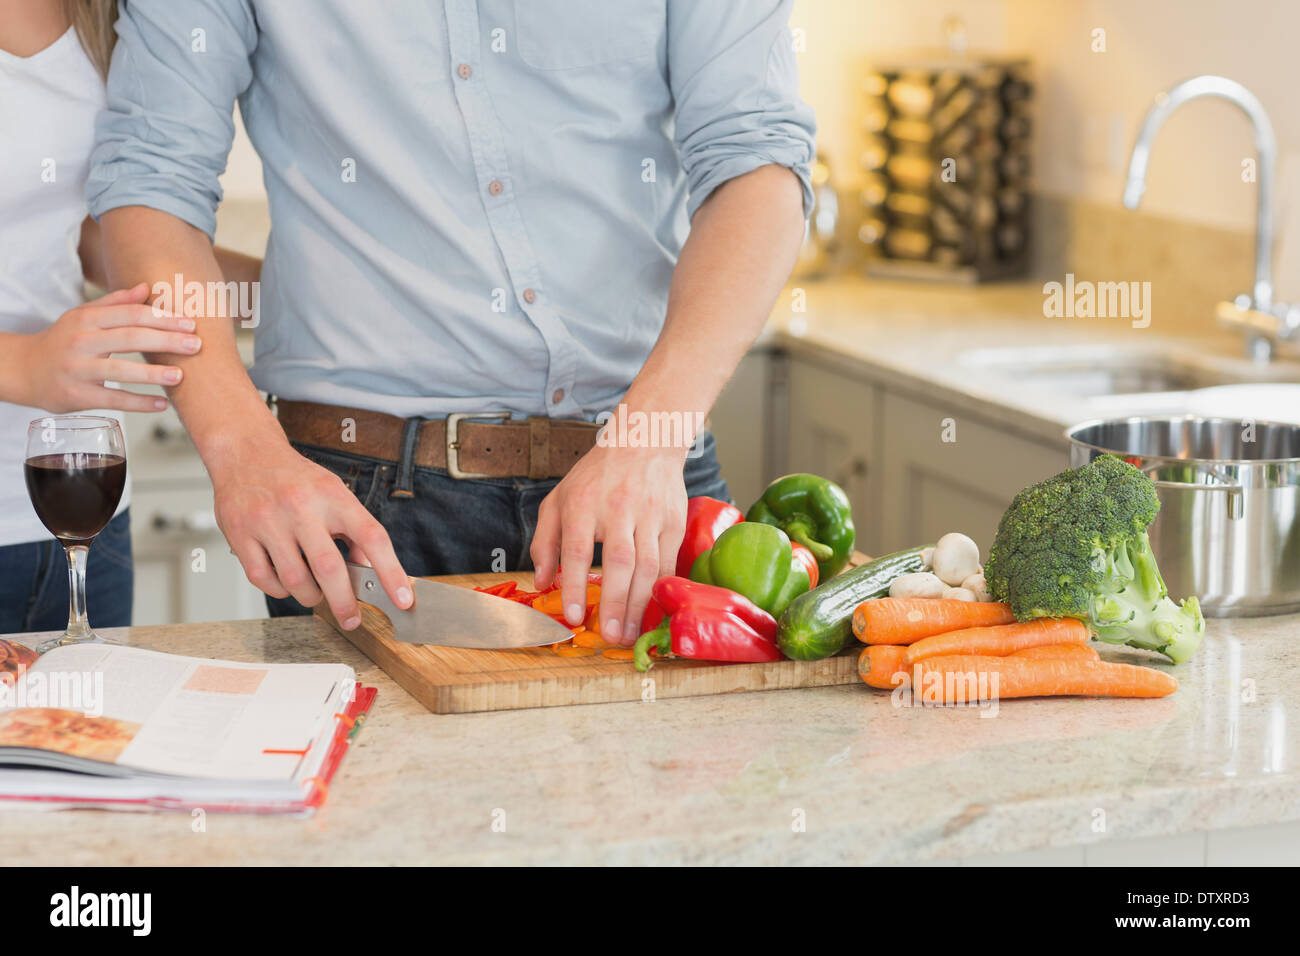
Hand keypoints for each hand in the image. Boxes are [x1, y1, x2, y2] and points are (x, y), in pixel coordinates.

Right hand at [17, 283, 200, 411]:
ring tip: (180, 376)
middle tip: (196, 345)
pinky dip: (139, 403)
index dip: (162, 318)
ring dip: (153, 373)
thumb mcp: (83, 316)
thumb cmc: (63, 341)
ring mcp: (78, 369)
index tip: (190, 323)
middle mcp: (81, 342)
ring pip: (120, 370)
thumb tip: (147, 288)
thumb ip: (116, 303)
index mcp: (87, 319)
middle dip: (166, 340)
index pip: (131, 314)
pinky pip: (113, 399)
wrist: (24, 370)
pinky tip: (162, 405)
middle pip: (130, 338)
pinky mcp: (77, 396)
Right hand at [210, 434, 413, 628]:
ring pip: (294, 579)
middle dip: (344, 601)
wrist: (246, 452)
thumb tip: (370, 568)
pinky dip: (280, 590)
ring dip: (310, 595)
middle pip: (329, 567)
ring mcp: (267, 520)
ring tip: (315, 592)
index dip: (391, 571)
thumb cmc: (296, 478)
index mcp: (333, 496)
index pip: (371, 536)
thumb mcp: (334, 492)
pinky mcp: (240, 534)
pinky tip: (286, 582)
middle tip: (352, 618)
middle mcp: (301, 507)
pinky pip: (264, 579)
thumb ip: (354, 529)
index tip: (403, 599)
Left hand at [531, 444, 687, 645]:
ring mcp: (650, 516)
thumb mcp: (558, 500)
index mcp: (582, 504)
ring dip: (640, 605)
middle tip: (610, 636)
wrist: (644, 442)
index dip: (577, 586)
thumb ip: (544, 543)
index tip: (575, 617)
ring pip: (648, 566)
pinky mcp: (674, 523)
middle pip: (620, 562)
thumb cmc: (596, 477)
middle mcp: (618, 508)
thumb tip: (542, 584)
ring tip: (630, 633)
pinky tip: (652, 612)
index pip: (579, 550)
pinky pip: (668, 563)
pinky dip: (660, 591)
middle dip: (616, 603)